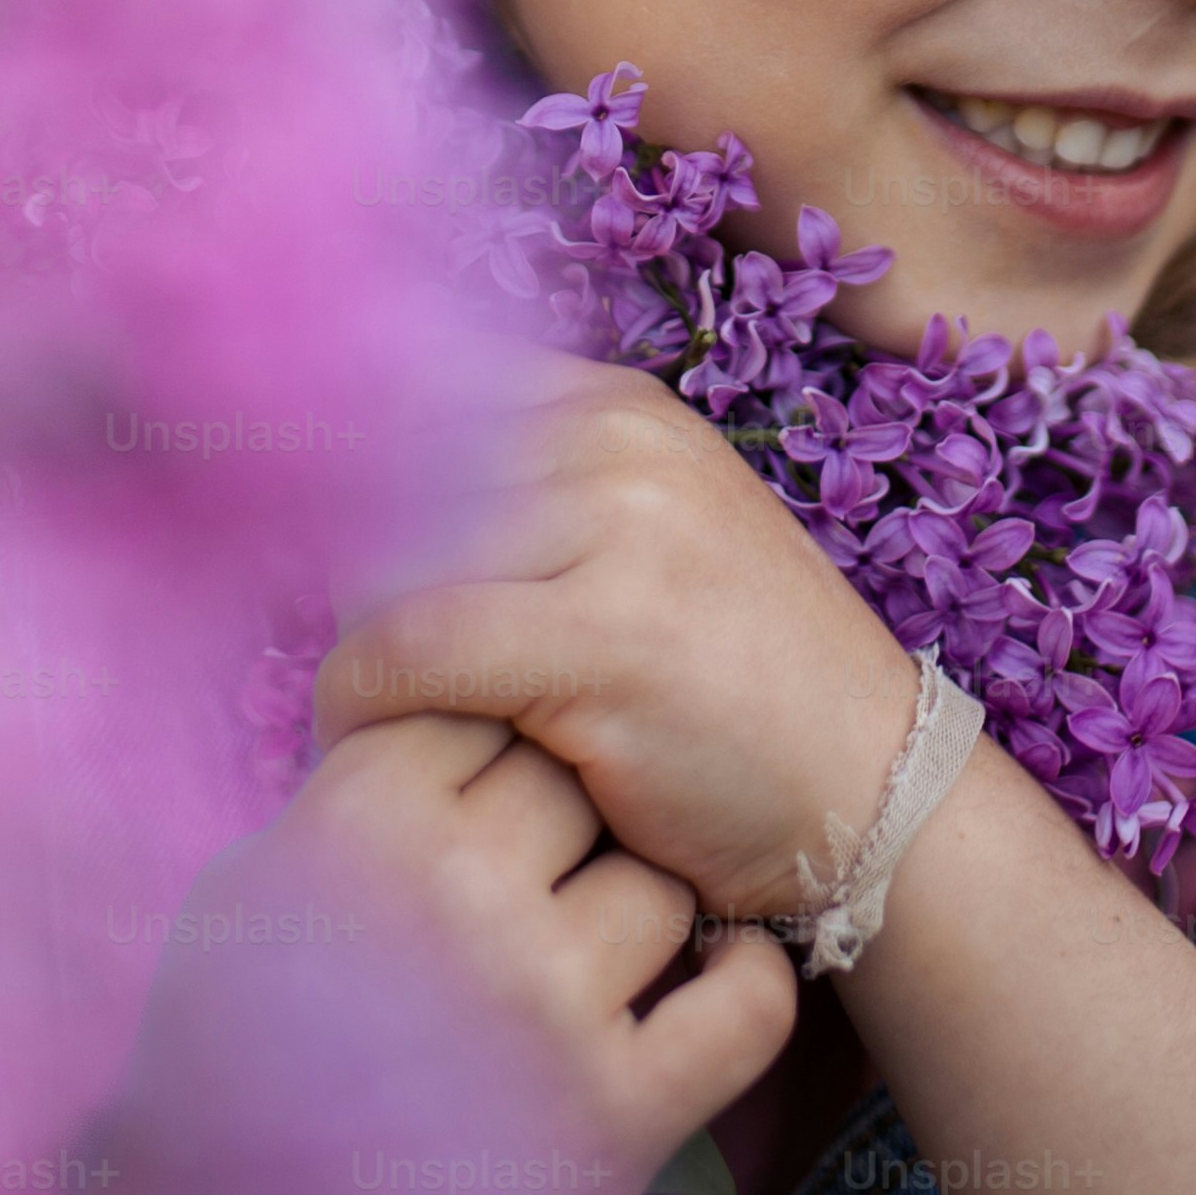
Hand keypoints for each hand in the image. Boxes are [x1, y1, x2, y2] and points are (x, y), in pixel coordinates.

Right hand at [98, 711, 793, 1194]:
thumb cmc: (237, 1052)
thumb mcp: (256, 890)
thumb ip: (355, 783)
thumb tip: (435, 681)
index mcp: (355, 829)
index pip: (474, 700)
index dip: (486, 739)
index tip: (480, 780)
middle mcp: (455, 902)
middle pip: (572, 776)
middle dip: (557, 817)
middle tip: (529, 868)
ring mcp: (545, 1007)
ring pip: (656, 884)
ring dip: (634, 909)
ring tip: (581, 950)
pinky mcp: (619, 1115)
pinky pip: (741, 1004)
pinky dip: (739, 984)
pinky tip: (703, 979)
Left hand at [316, 353, 932, 923]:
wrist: (877, 792)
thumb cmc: (744, 689)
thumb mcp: (652, 544)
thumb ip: (535, 504)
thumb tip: (349, 505)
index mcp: (625, 408)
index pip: (418, 402)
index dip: (350, 484)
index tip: (318, 560)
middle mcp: (622, 443)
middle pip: (391, 482)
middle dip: (349, 574)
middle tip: (356, 660)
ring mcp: (620, 529)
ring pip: (391, 560)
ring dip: (352, 641)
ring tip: (360, 706)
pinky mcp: (604, 636)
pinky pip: (409, 645)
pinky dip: (360, 697)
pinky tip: (360, 739)